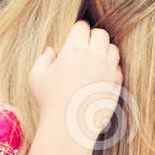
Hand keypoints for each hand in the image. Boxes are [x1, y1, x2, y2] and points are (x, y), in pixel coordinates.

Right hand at [30, 19, 123, 143]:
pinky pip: (118, 68)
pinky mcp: (116, 85)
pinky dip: (111, 69)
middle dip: (93, 38)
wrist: (69, 128)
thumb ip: (43, 59)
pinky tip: (101, 77)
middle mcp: (94, 56)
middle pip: (101, 34)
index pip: (82, 26)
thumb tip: (51, 50)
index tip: (73, 41)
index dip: (77, 31)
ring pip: (113, 49)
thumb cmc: (49, 103)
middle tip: (85, 50)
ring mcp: (108, 70)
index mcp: (73, 49)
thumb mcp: (36, 77)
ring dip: (104, 52)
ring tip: (94, 62)